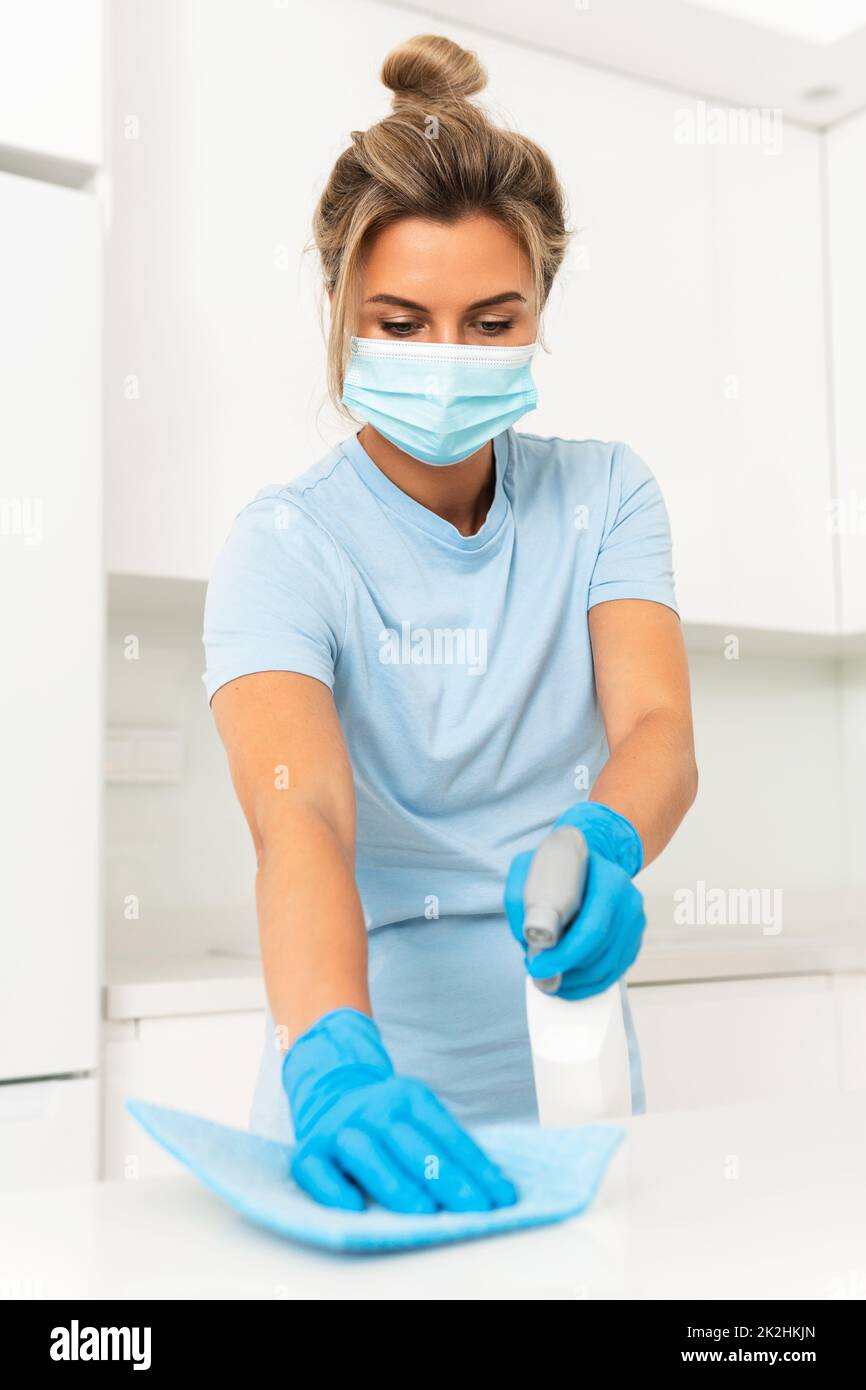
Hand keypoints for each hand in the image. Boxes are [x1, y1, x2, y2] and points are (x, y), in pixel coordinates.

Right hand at [282, 1007, 517, 1212]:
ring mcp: (339, 1127)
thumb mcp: (418, 1118)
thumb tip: (493, 1189)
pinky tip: (353, 1207)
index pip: (446, 1134)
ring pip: (365, 1151)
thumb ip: (446, 1148)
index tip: (500, 1198)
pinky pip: (317, 1169)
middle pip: (410, 1142)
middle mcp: (373, 1108)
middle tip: (471, 1206)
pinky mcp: (310, 1150)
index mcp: (408, 1097)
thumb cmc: (387, 1120)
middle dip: (444, 1176)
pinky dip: (333, 1189)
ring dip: (394, 1181)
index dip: (475, 1166)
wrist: (331, 1092)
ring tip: (422, 1209)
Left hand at [504, 801, 645, 999]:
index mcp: (609, 881)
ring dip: (578, 982)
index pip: (592, 928)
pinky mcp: (634, 938)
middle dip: (567, 971)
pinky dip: (591, 983)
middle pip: (600, 952)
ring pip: (609, 967)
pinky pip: (616, 971)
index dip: (565, 955)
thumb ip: (520, 897)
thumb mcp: (532, 866)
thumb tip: (525, 936)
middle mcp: (628, 901)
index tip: (539, 965)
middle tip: (540, 977)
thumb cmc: (559, 867)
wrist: (590, 862)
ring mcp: (635, 921)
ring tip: (550, 980)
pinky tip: (571, 982)